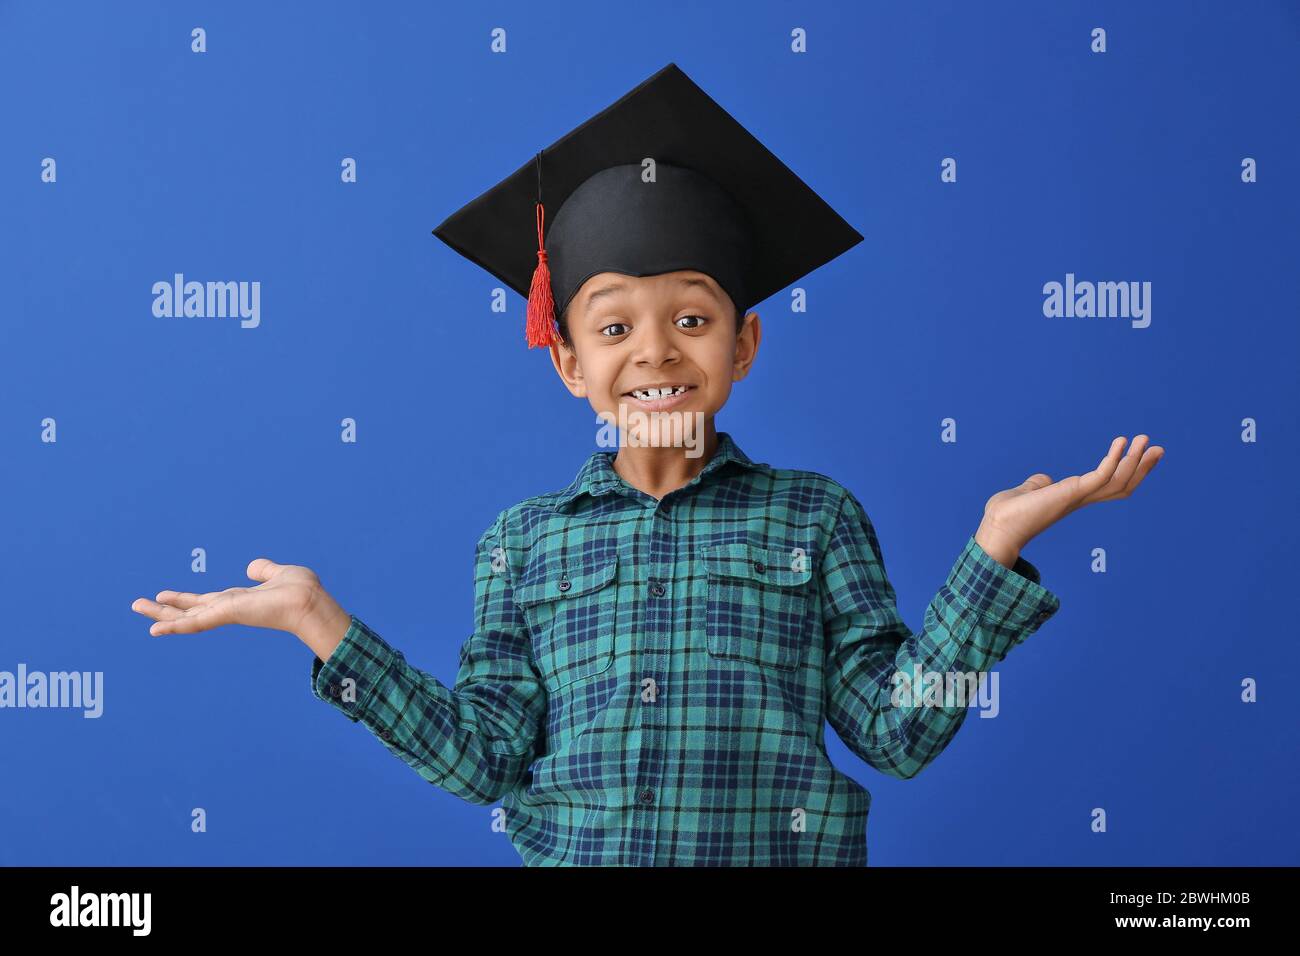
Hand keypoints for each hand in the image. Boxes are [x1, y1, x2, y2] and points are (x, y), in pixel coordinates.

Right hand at [130, 558, 326, 636]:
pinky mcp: (227, 614)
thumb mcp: (279, 574)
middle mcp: (229, 608)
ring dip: (161, 614)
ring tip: (137, 607)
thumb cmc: (301, 591)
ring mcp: (226, 613)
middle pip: (189, 609)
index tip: (165, 595)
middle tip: (139, 604)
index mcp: (239, 600)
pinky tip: (154, 629)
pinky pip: (195, 622)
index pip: (206, 601)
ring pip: (186, 616)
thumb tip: (253, 567)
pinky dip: (174, 625)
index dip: (185, 600)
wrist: (309, 602)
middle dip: (165, 608)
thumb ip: (264, 571)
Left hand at [977, 435, 1164, 555]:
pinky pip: (1101, 475)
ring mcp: (1078, 497)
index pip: (1108, 485)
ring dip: (1134, 460)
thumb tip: (1044, 480)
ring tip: (1145, 439)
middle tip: (1158, 448)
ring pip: (1117, 480)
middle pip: (1121, 485)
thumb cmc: (1007, 515)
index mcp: (1072, 498)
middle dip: (1141, 468)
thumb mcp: (1027, 492)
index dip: (1125, 471)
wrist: (997, 528)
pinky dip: (1114, 458)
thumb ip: (1039, 484)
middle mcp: (1080, 499)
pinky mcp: (1072, 493)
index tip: (1139, 454)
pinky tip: (1122, 442)